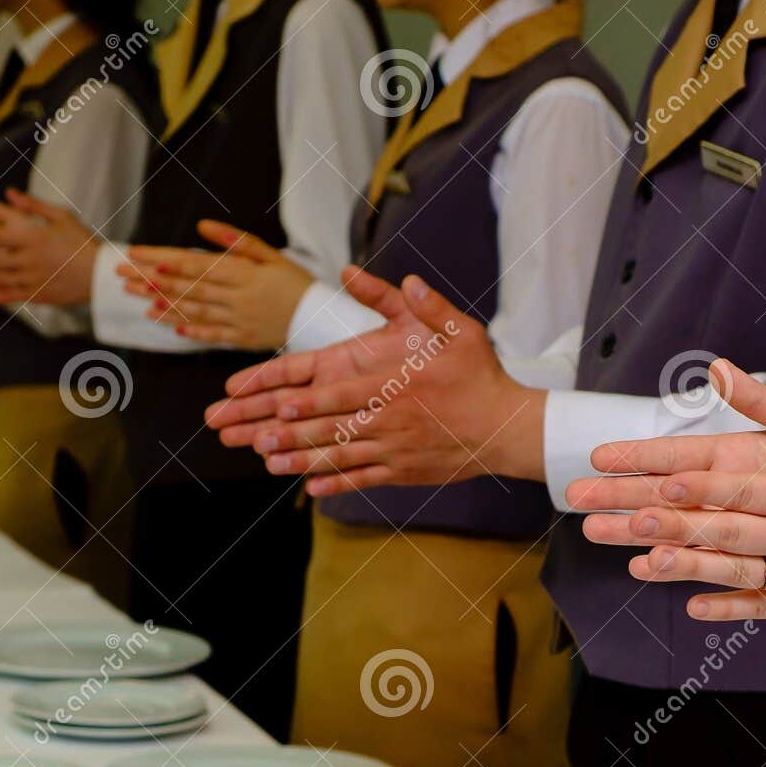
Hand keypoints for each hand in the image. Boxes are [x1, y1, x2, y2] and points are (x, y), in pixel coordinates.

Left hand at [123, 219, 313, 348]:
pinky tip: (169, 323)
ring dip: (164, 304)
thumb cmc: (293, 281)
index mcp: (242, 272)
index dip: (164, 260)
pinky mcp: (242, 338)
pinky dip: (190, 329)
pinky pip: (212, 334)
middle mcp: (237, 296)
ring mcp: (239, 319)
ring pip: (195, 310)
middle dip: (152, 280)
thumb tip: (203, 227)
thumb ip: (236, 240)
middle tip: (122, 276)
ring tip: (138, 299)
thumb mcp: (269, 253)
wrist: (320, 317)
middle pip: (187, 287)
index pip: (195, 264)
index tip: (137, 256)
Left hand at [204, 270, 543, 494]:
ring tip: (272, 463)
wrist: (507, 429)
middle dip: (293, 435)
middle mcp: (392, 421)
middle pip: (334, 429)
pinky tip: (313, 487)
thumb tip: (408, 279)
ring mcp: (397, 450)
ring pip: (343, 457)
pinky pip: (365, 479)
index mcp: (399, 387)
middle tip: (257, 437)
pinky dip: (338, 484)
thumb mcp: (462, 332)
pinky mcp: (405, 471)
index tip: (282, 406)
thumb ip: (430, 307)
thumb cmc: (483, 378)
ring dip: (304, 461)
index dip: (312, 402)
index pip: (346, 395)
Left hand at [566, 361, 765, 619]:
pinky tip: (689, 606)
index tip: (661, 479)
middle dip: (674, 525)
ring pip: (737, 573)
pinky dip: (727, 608)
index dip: (702, 486)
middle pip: (730, 532)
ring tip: (639, 563)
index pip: (747, 490)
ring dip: (685, 568)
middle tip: (627, 519)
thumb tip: (742, 378)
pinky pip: (763, 607)